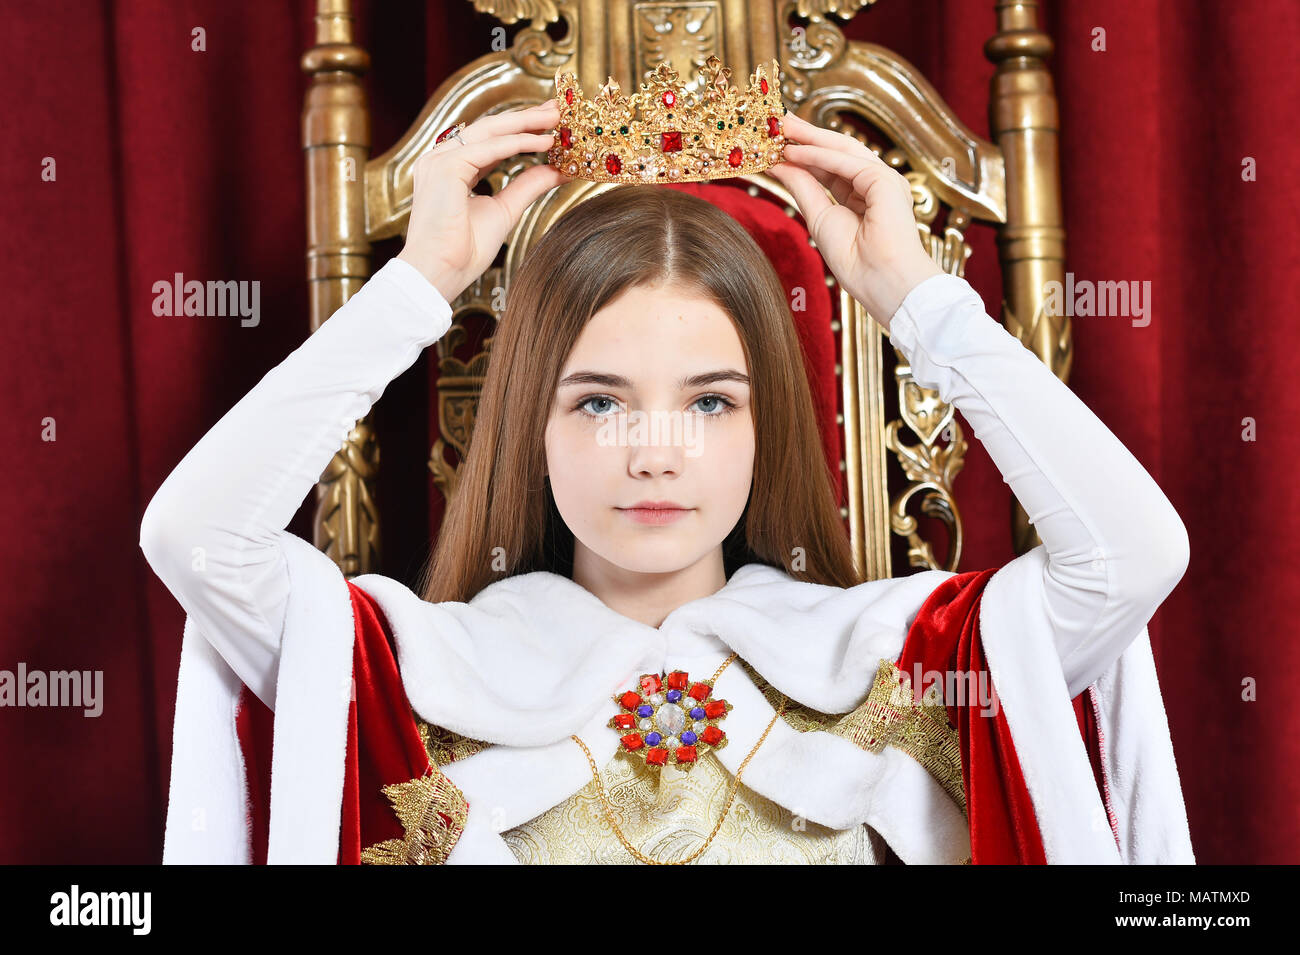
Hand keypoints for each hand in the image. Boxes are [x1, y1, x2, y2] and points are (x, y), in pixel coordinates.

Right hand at [397, 99, 566, 301]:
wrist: (440, 273)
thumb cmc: (463, 251)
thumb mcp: (505, 210)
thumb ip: (528, 186)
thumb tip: (558, 169)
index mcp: (451, 169)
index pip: (489, 141)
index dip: (520, 129)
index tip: (548, 123)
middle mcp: (441, 159)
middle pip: (490, 129)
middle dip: (525, 117)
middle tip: (556, 109)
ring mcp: (439, 160)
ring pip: (490, 131)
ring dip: (525, 122)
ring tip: (555, 118)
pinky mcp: (445, 167)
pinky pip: (490, 148)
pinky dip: (519, 143)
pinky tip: (543, 141)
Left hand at [766, 112, 943, 328]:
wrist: (882, 282)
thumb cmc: (856, 262)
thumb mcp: (820, 218)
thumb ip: (803, 188)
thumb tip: (780, 165)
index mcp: (864, 197)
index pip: (831, 168)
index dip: (805, 155)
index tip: (778, 145)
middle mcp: (876, 185)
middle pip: (837, 153)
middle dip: (807, 137)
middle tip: (779, 123)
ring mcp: (884, 181)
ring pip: (843, 150)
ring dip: (811, 137)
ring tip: (783, 127)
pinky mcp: (886, 181)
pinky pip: (848, 163)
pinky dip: (819, 155)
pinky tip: (795, 151)